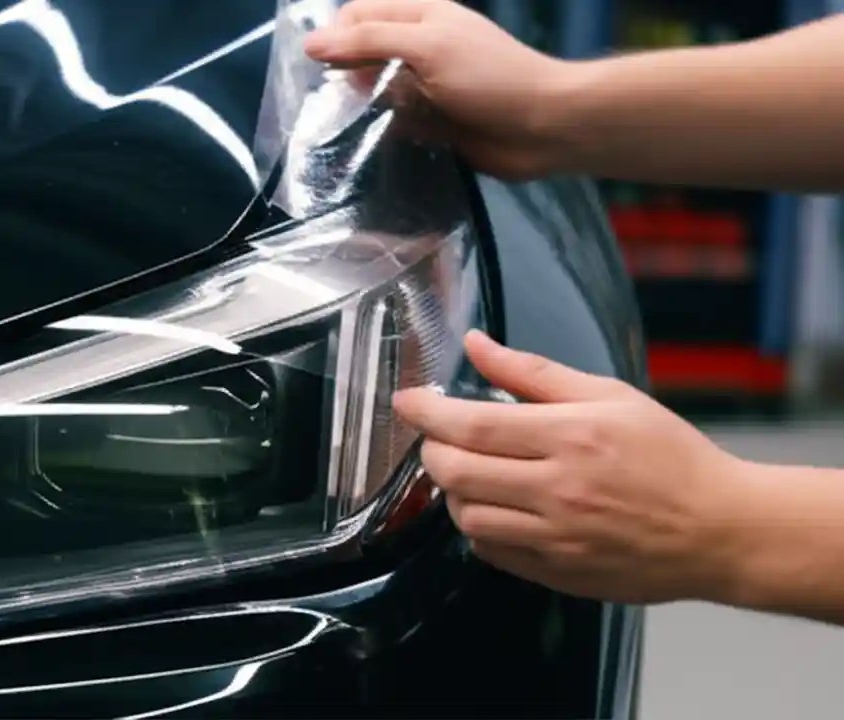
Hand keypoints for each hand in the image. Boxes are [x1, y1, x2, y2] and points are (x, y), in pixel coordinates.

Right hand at [303, 0, 580, 179]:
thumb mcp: (428, 47)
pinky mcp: (428, 123)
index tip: (321, 68)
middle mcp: (418, 47)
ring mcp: (423, 86)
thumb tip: (311, 44)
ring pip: (371, 91)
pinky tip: (363, 146)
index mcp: (420, 15)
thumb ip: (369, 41)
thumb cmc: (489, 77)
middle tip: (327, 101)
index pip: (357, 14)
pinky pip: (390, 123)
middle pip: (361, 52)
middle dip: (341, 71)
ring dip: (356, 106)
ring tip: (339, 127)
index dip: (335, 35)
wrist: (544, 127)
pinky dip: (376, 132)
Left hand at [394, 331, 755, 604]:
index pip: (470, 425)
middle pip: (455, 473)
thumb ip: (533, 371)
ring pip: (465, 517)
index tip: (407, 402)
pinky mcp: (558, 572)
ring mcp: (556, 537)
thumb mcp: (609, 396)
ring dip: (453, 491)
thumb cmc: (671, 457)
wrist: (721, 529)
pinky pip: (490, 551)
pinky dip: (478, 526)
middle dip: (430, 451)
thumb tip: (477, 344)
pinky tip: (495, 506)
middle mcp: (559, 490)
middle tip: (435, 437)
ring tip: (470, 471)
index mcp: (571, 437)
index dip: (426, 412)